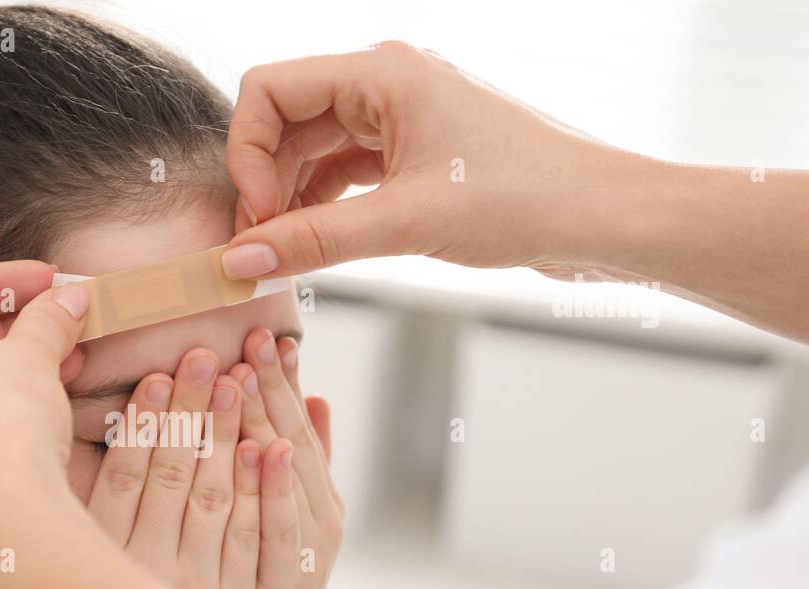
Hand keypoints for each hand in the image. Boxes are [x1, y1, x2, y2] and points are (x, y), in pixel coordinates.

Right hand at [87, 347, 261, 588]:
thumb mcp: (84, 554)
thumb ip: (82, 501)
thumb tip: (71, 434)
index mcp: (100, 554)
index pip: (121, 478)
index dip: (141, 426)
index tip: (156, 378)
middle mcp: (145, 567)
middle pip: (171, 477)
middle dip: (189, 412)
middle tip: (205, 358)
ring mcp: (193, 584)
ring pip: (212, 499)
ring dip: (225, 436)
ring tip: (236, 383)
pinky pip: (249, 538)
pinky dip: (258, 490)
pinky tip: (265, 447)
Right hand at [221, 44, 632, 281]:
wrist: (602, 217)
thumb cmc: (529, 197)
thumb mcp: (407, 222)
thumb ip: (316, 240)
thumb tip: (243, 258)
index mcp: (384, 73)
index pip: (271, 90)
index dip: (247, 151)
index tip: (255, 213)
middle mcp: (387, 85)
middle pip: (286, 121)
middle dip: (264, 182)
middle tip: (259, 246)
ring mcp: (401, 119)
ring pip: (312, 151)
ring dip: (290, 200)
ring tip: (282, 254)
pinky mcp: (414, 155)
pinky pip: (343, 174)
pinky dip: (321, 209)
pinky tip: (314, 246)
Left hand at [229, 330, 342, 588]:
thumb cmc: (275, 577)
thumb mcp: (296, 513)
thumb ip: (309, 458)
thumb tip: (319, 397)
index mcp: (316, 492)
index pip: (297, 424)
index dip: (283, 380)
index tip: (270, 334)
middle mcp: (319, 512)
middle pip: (293, 439)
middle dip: (272, 386)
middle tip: (255, 337)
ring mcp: (303, 545)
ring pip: (285, 475)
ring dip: (266, 422)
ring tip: (249, 375)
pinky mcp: (282, 580)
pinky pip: (277, 526)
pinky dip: (274, 487)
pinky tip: (266, 449)